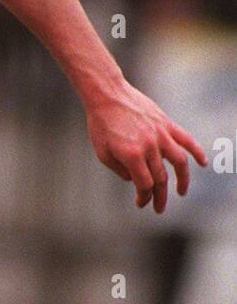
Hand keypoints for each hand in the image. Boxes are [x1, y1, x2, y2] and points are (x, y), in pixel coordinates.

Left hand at [85, 81, 206, 213]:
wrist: (107, 95)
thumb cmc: (101, 124)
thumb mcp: (102, 153)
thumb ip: (120, 170)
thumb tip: (133, 180)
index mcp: (132, 155)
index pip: (144, 184)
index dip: (144, 197)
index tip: (140, 203)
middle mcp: (149, 146)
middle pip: (160, 178)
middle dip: (159, 196)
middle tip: (158, 208)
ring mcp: (160, 134)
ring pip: (178, 162)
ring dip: (182, 180)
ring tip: (181, 192)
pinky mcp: (166, 123)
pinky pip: (186, 139)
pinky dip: (196, 151)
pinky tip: (202, 163)